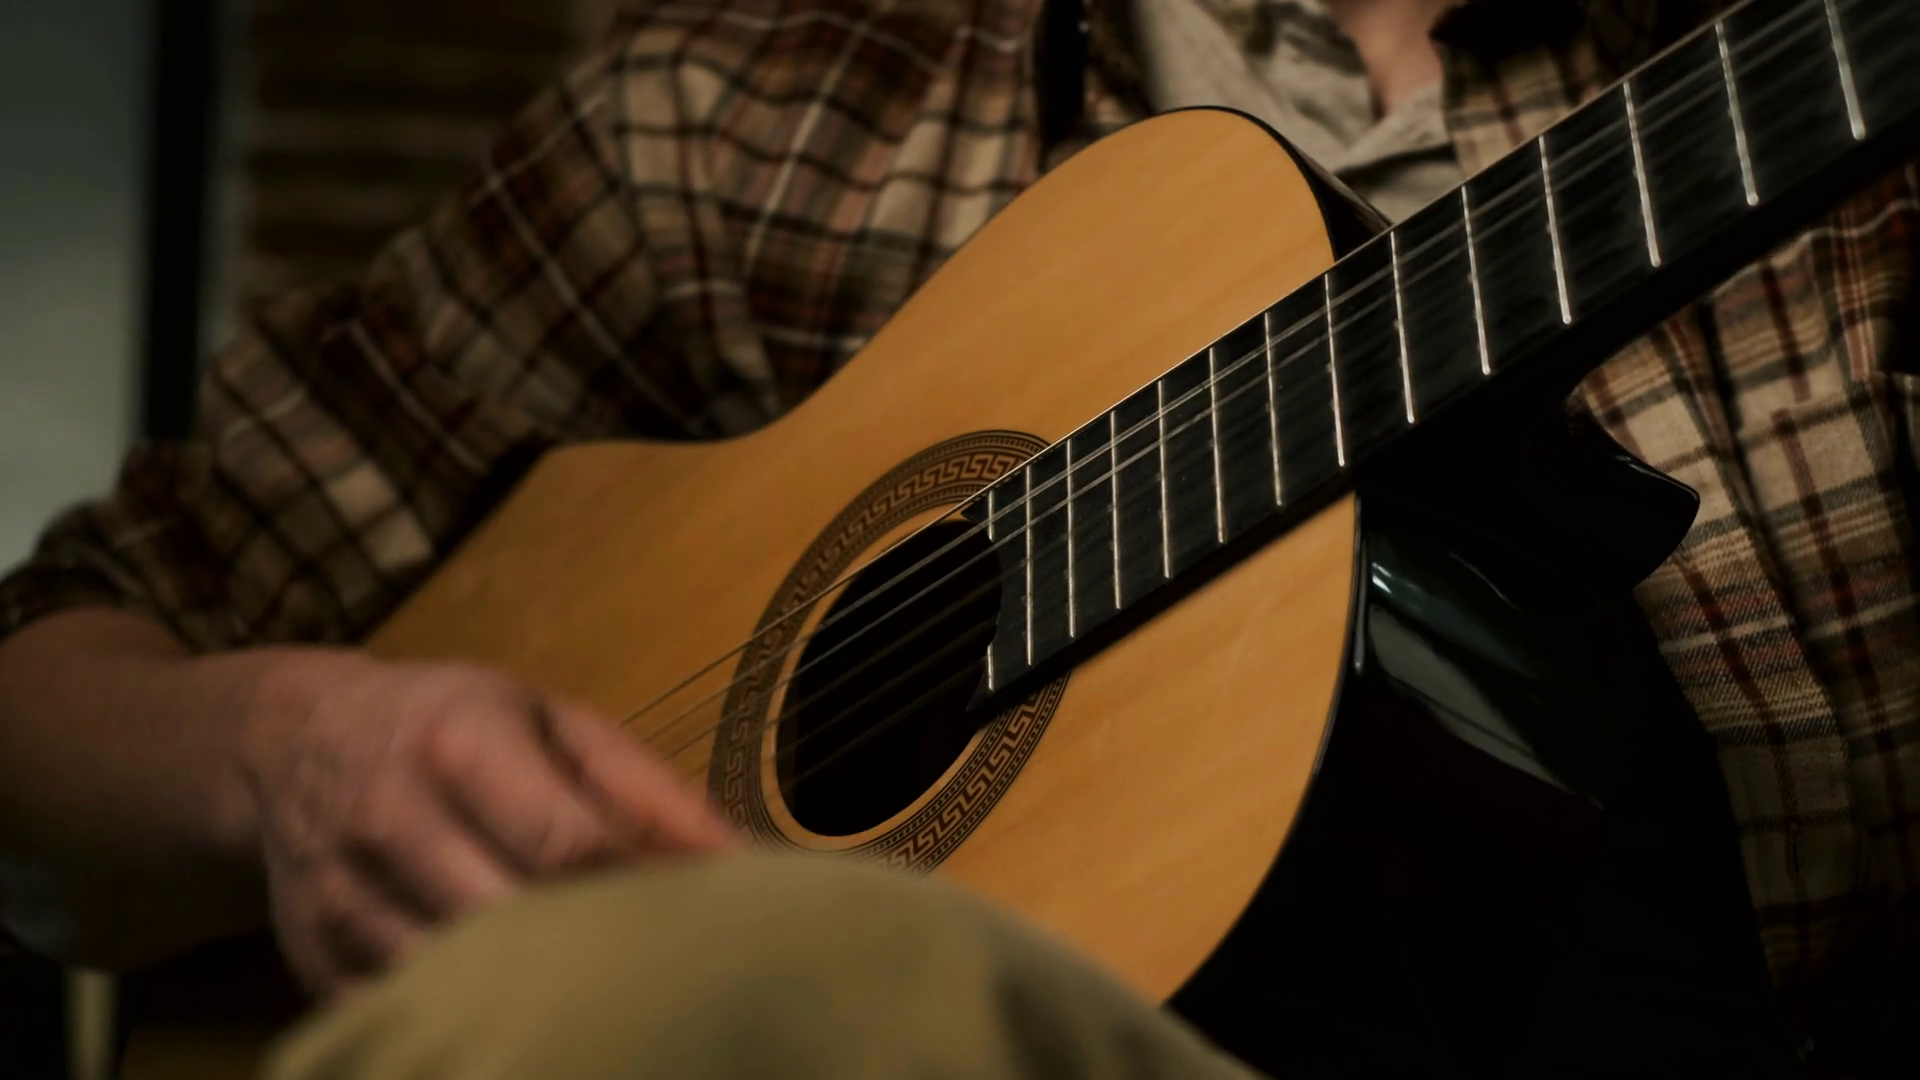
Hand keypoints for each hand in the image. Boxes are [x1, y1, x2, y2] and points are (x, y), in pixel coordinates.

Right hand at [237, 652, 739, 996]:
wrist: (296, 742)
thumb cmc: (458, 724)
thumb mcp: (559, 724)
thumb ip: (654, 793)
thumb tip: (748, 864)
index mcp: (459, 740)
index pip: (566, 840)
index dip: (638, 890)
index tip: (695, 918)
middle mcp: (390, 818)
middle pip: (513, 920)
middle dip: (597, 953)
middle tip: (663, 976)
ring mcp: (344, 898)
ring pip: (460, 982)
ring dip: (537, 999)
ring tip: (601, 999)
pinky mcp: (317, 960)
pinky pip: (409, 1014)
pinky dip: (472, 1022)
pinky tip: (524, 1014)